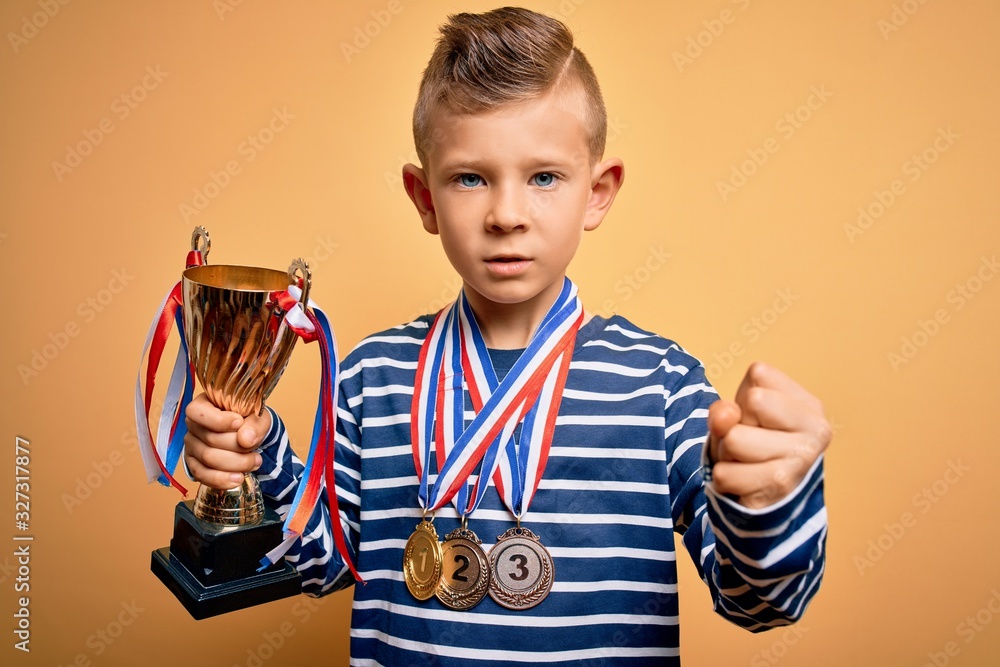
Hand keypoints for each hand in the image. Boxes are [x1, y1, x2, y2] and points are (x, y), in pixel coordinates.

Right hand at [183, 393, 270, 489]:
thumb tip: (245, 440)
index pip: (198, 412)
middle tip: (256, 451)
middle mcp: (193, 425)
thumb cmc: (249, 420)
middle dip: (238, 448)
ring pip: (209, 459)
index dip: (219, 420)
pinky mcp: (194, 464)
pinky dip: (222, 479)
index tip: (239, 422)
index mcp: (203, 405)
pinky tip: (238, 478)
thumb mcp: (257, 416)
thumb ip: (254, 424)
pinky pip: (202, 475)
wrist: (249, 434)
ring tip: (255, 462)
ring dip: (235, 464)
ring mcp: (191, 445)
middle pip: (210, 439)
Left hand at [706, 362, 830, 508]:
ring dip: (726, 452)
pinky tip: (743, 482)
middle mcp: (815, 432)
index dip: (745, 396)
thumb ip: (725, 408)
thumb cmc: (752, 446)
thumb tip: (724, 417)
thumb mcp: (736, 417)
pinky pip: (726, 474)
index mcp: (809, 405)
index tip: (757, 418)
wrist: (763, 500)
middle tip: (749, 443)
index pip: (759, 374)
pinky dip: (723, 478)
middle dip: (736, 422)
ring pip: (734, 438)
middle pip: (752, 401)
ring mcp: (800, 464)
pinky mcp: (777, 492)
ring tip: (745, 461)